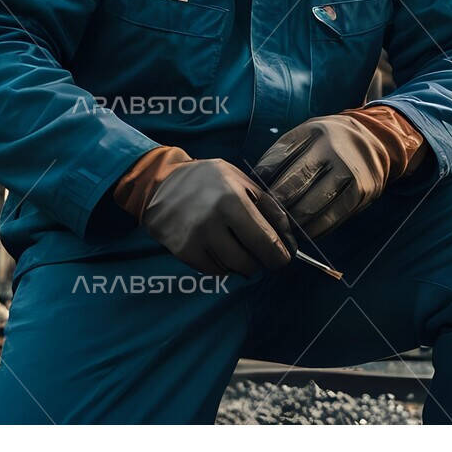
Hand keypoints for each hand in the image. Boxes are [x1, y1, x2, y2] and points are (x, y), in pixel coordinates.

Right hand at [140, 158, 295, 275]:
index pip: (265, 241)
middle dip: (260, 261)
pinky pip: (213, 270)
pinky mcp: (183, 251)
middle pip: (249, 262)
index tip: (283, 258)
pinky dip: (222, 264)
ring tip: (237, 246)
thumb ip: (268, 207)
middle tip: (260, 253)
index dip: (279, 256)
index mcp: (232, 200)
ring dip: (241, 263)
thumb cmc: (209, 180)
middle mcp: (213, 221)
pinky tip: (219, 248)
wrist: (162, 183)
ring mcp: (195, 238)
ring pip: (231, 269)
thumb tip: (289, 240)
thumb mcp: (241, 181)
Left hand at [253, 106, 426, 238]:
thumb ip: (281, 156)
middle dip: (276, 205)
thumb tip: (255, 187)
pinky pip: (332, 218)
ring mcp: (350, 172)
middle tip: (265, 219)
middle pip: (296, 184)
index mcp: (313, 132)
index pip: (280, 159)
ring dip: (293, 222)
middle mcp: (333, 150)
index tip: (255, 198)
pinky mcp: (362, 192)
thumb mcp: (304, 136)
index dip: (264, 182)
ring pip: (312, 205)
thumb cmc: (327, 142)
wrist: (372, 141)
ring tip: (281, 229)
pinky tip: (304, 233)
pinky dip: (315, 229)